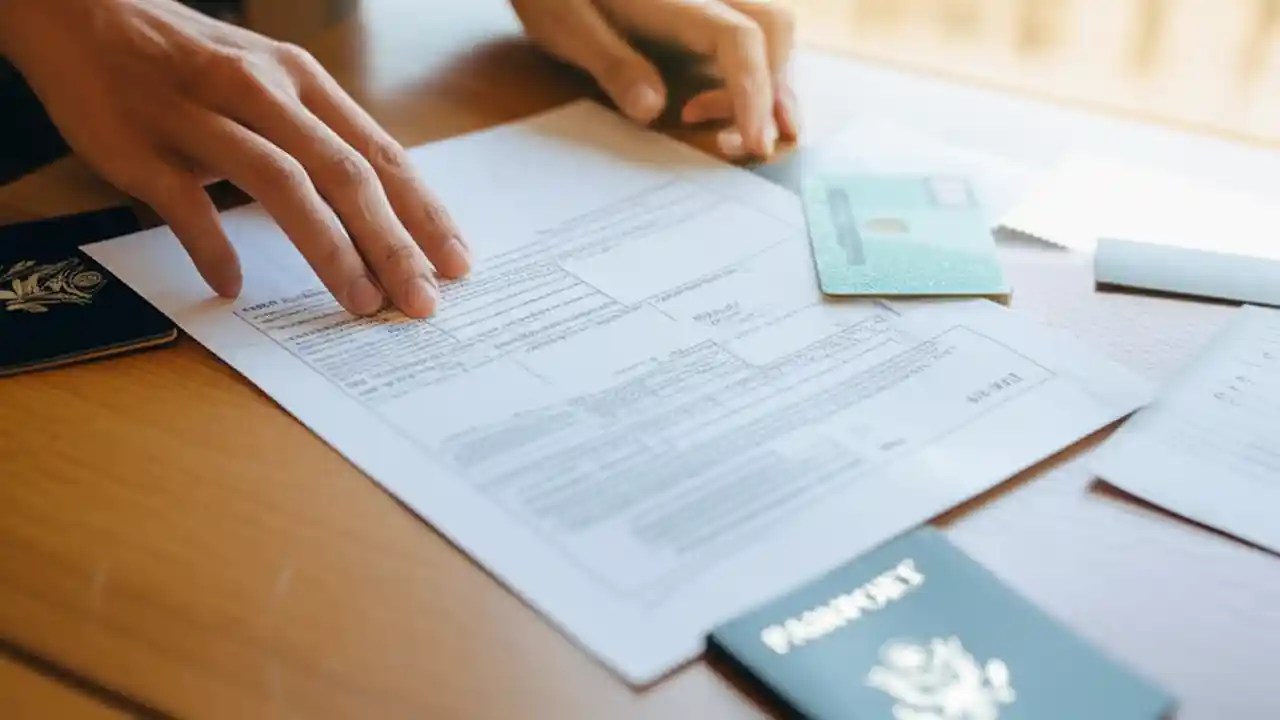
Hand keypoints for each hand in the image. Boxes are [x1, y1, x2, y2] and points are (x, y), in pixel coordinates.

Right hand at [0, 0, 467, 316]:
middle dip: (391, 243)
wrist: (82, 12)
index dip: (423, 213)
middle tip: (420, 302)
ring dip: (329, 249)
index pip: (379, 155)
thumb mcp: (271, 84)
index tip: (455, 264)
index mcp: (302, 82)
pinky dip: (213, 248)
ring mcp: (201, 116)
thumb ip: (320, 142)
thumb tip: (382, 216)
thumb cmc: (194, 63)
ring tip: (360, 303)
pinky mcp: (142, 144)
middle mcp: (262, 93)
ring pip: (281, 184)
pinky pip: (185, 203)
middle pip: (344, 174)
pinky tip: (232, 288)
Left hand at [512, 0, 798, 158]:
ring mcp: (703, 2)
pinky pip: (743, 38)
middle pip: (772, 30)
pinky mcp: (695, 12)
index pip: (739, 40)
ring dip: (766, 86)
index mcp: (675, 0)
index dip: (754, 93)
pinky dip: (747, 76)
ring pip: (766, 34)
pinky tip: (709, 108)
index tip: (756, 142)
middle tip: (752, 145)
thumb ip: (612, 64)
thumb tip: (652, 109)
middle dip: (773, 91)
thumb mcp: (566, 24)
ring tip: (737, 136)